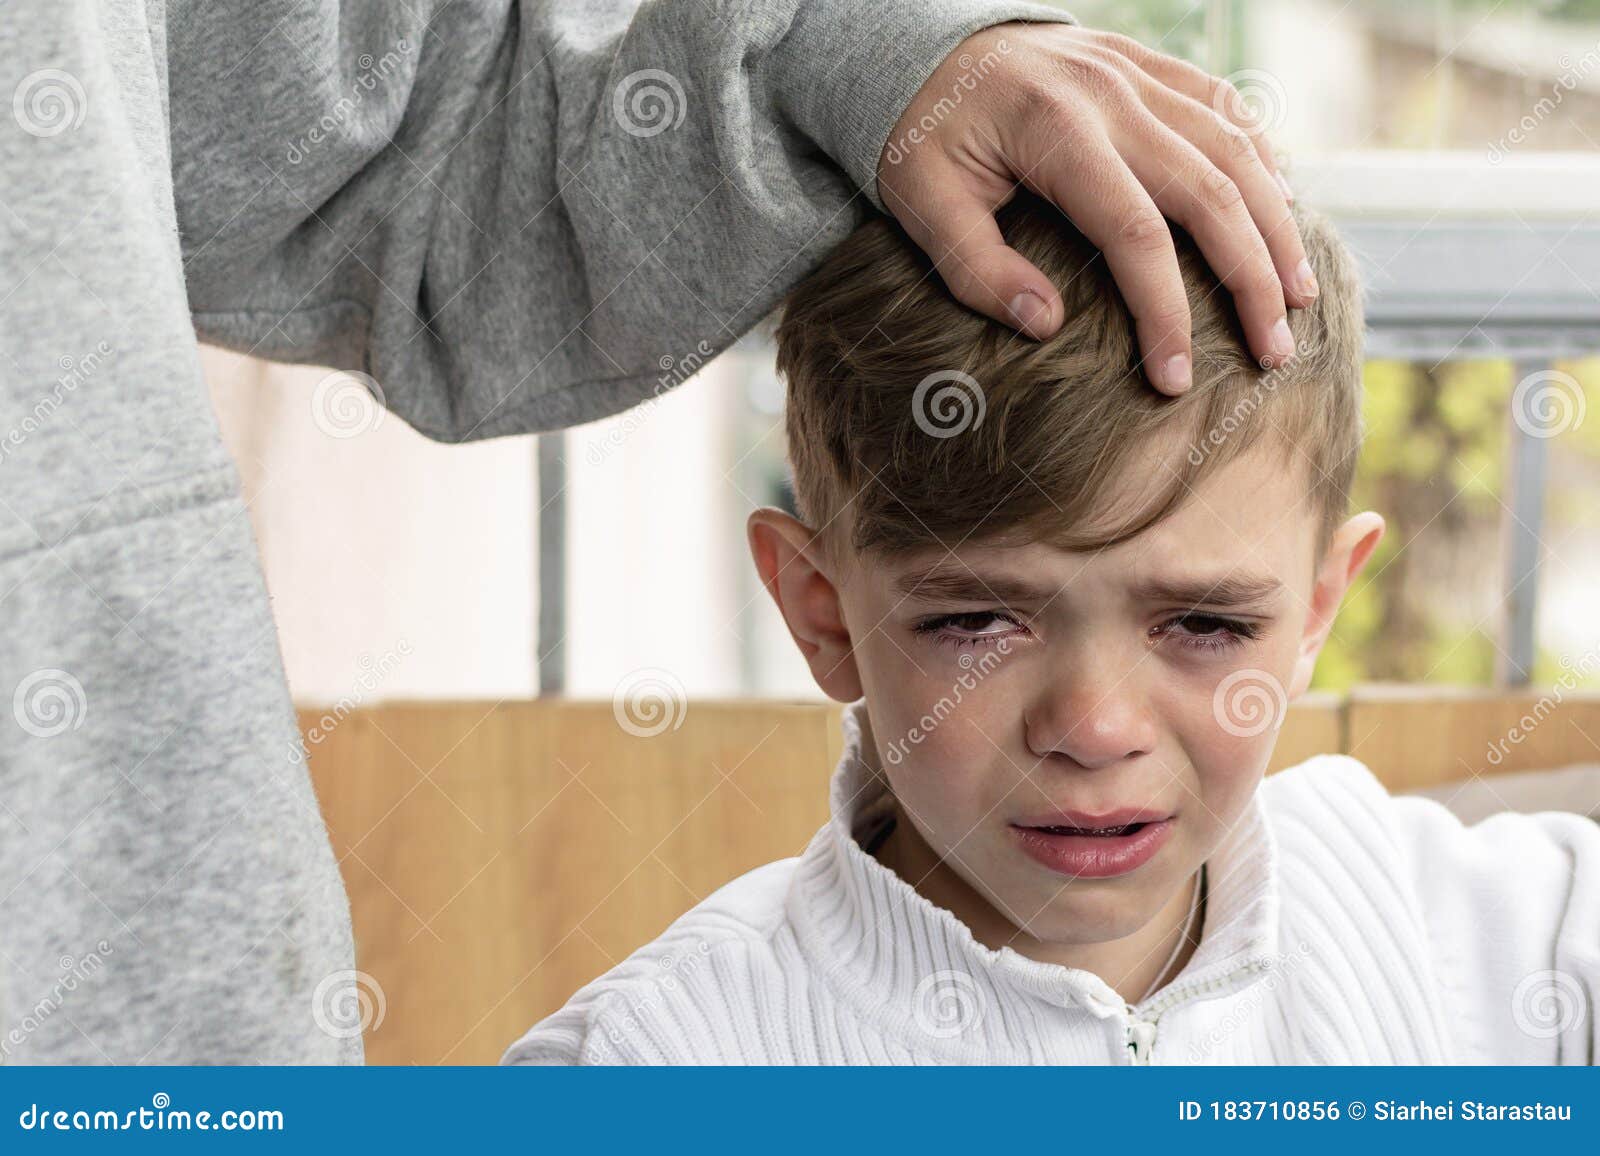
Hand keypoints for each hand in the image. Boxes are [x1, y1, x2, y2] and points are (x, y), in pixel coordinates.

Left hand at [877, 23, 1315, 394]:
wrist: (926, 46)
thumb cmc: (922, 134)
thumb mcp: (920, 203)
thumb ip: (976, 268)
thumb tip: (1045, 324)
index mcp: (1056, 132)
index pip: (1135, 235)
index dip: (1164, 313)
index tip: (1174, 381)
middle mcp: (1113, 96)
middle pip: (1210, 194)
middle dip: (1251, 281)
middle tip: (1273, 354)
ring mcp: (1139, 74)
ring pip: (1236, 150)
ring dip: (1276, 227)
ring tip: (1300, 297)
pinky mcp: (1150, 67)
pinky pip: (1226, 109)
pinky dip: (1264, 161)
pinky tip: (1283, 214)